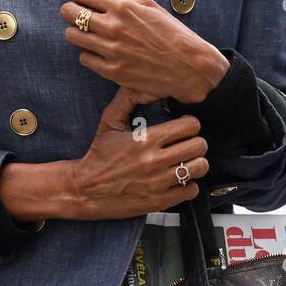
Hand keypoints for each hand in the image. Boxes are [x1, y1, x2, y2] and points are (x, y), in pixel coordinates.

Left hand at [60, 0, 229, 103]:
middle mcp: (113, 27)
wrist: (190, 68)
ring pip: (71, 35)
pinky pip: (84, 58)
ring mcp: (111, 51)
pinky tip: (103, 51)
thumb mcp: (145, 2)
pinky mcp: (112, 72)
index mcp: (122, 6)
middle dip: (73, 10)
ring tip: (94, 33)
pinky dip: (90, 53)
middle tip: (85, 14)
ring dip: (79, 32)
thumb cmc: (171, 31)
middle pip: (68, 12)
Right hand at [64, 86, 208, 220]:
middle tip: (187, 144)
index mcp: (146, 138)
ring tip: (185, 162)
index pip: (190, 125)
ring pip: (200, 168)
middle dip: (196, 142)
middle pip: (199, 145)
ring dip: (195, 163)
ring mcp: (159, 182)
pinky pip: (191, 190)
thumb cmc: (99, 154)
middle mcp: (155, 160)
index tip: (184, 127)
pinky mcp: (159, 201)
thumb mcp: (109, 122)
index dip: (190, 124)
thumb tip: (143, 84)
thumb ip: (126, 99)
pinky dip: (188, 185)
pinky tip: (177, 181)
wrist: (85, 190)